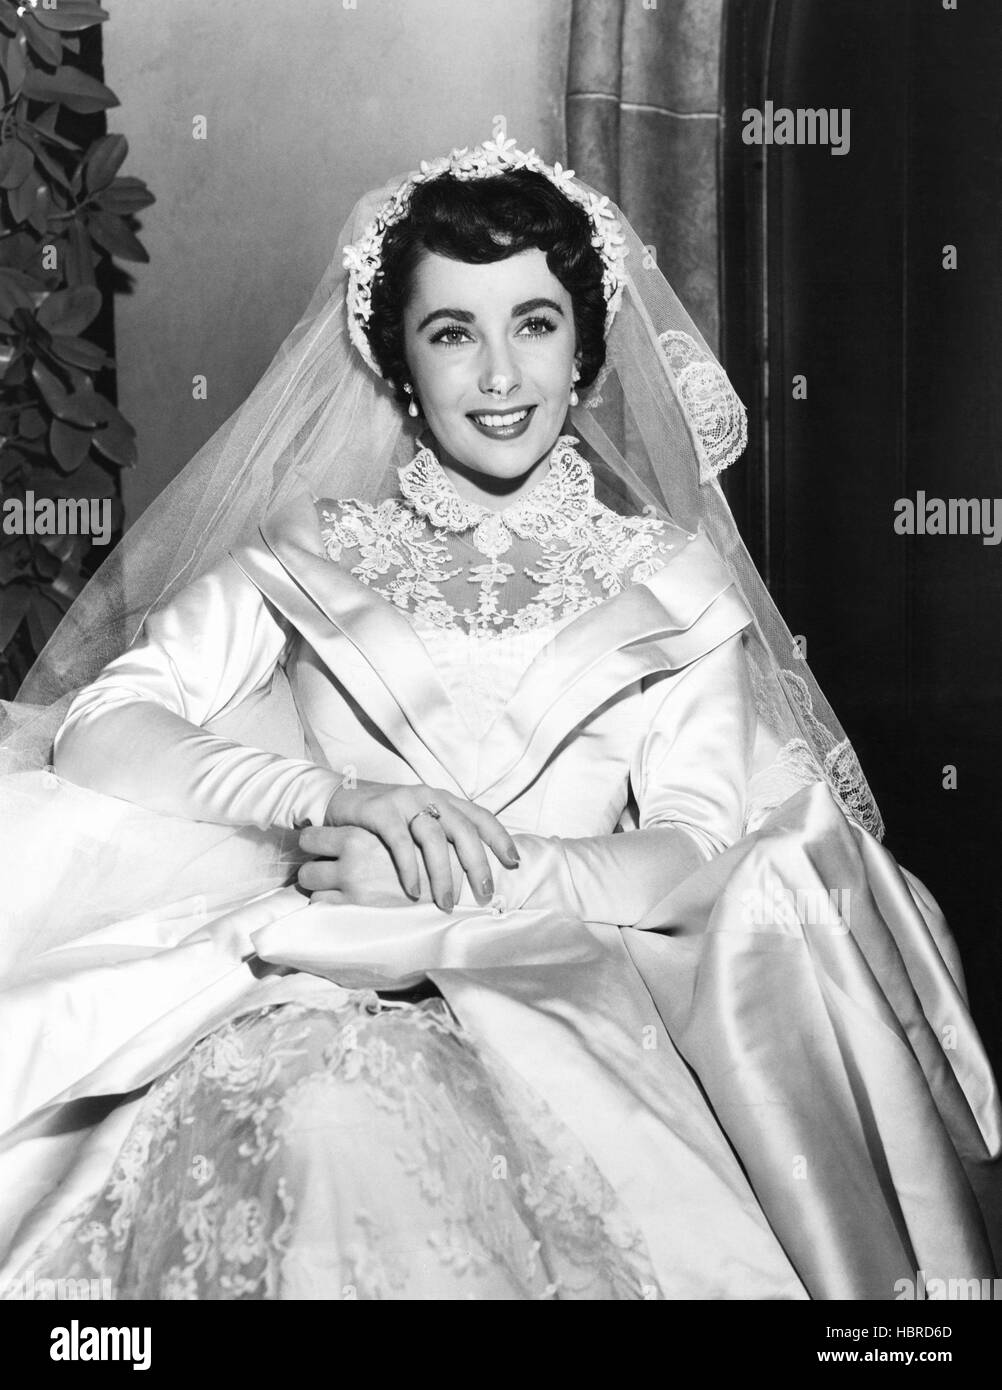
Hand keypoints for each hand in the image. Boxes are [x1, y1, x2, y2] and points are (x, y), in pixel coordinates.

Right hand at [305, 779, 519, 910]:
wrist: (340, 800)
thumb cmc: (385, 820)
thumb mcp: (419, 823)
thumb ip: (443, 838)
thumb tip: (473, 873)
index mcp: (444, 800)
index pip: (480, 817)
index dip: (500, 839)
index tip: (514, 864)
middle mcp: (429, 796)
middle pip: (464, 829)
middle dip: (477, 864)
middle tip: (484, 894)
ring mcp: (405, 801)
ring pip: (435, 837)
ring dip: (444, 874)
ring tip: (446, 903)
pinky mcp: (381, 811)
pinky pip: (400, 842)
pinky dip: (409, 868)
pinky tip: (413, 891)